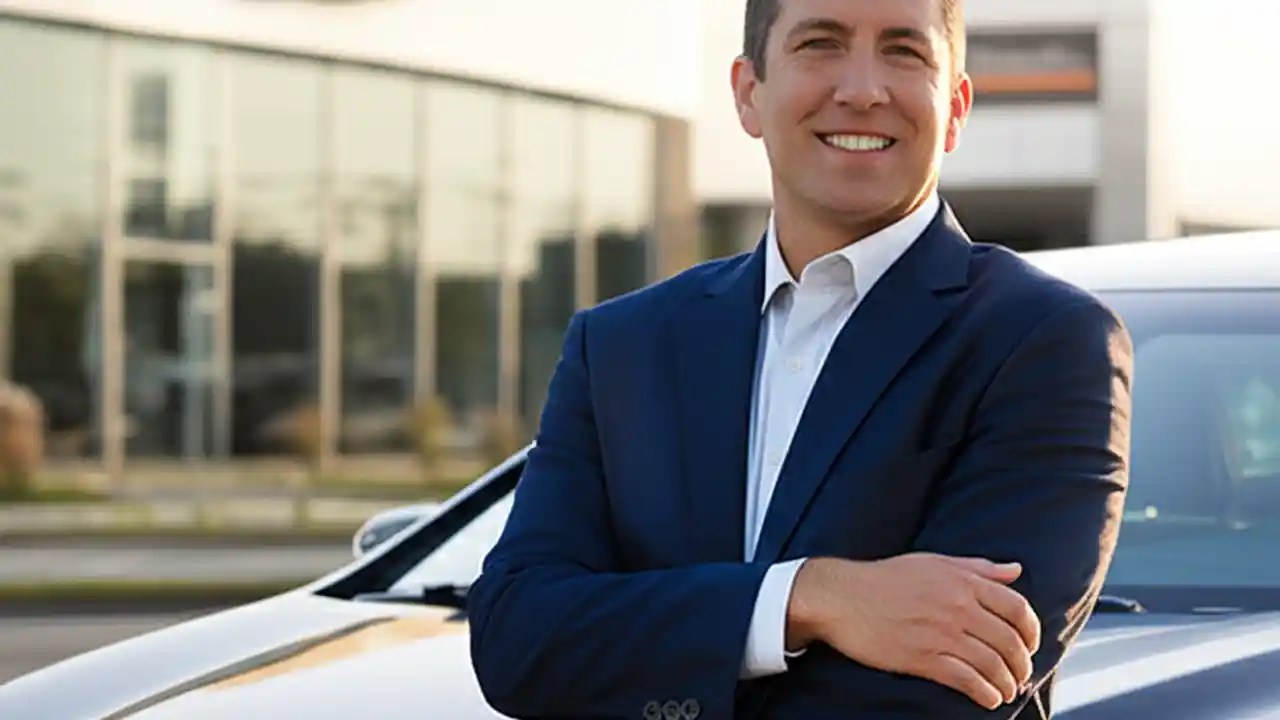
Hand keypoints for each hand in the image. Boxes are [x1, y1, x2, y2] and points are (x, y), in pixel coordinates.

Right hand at [786, 553, 1040, 710]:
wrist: (842, 598)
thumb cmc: (885, 578)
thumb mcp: (934, 562)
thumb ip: (978, 567)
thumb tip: (1015, 571)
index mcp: (963, 581)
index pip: (1017, 608)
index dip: (1032, 631)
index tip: (1030, 644)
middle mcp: (957, 607)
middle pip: (1009, 641)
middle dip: (1022, 663)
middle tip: (1021, 673)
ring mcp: (941, 634)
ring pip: (992, 665)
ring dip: (1007, 682)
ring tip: (1008, 690)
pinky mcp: (923, 658)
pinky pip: (967, 680)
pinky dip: (985, 693)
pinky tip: (989, 698)